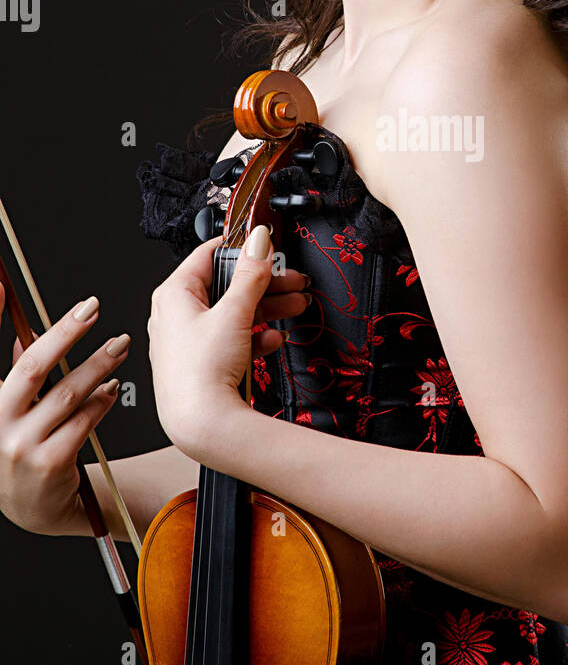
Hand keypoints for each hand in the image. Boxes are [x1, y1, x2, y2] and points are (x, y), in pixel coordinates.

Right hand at [0, 283, 130, 535]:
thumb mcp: (11, 413)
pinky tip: (111, 388)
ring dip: (97, 364)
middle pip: (32, 367)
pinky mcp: (49, 463)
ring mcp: (19, 446)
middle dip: (66, 333)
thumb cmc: (24, 450)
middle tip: (92, 309)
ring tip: (118, 346)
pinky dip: (101, 400)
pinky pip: (83, 421)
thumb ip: (19, 376)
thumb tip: (28, 333)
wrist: (34, 507)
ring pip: (67, 393)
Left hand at [146, 226, 308, 457]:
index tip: (268, 249)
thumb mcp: (233, 313)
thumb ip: (251, 274)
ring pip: (233, 313)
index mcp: (174, 294)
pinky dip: (254, 336)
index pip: (209, 255)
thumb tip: (258, 239)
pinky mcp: (202, 362)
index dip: (243, 249)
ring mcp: (189, 340)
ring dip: (267, 308)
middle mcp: (176, 314)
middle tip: (292, 281)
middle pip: (226, 286)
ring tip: (296, 306)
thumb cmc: (201, 372)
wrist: (201, 425)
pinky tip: (273, 340)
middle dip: (265, 284)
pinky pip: (231, 340)